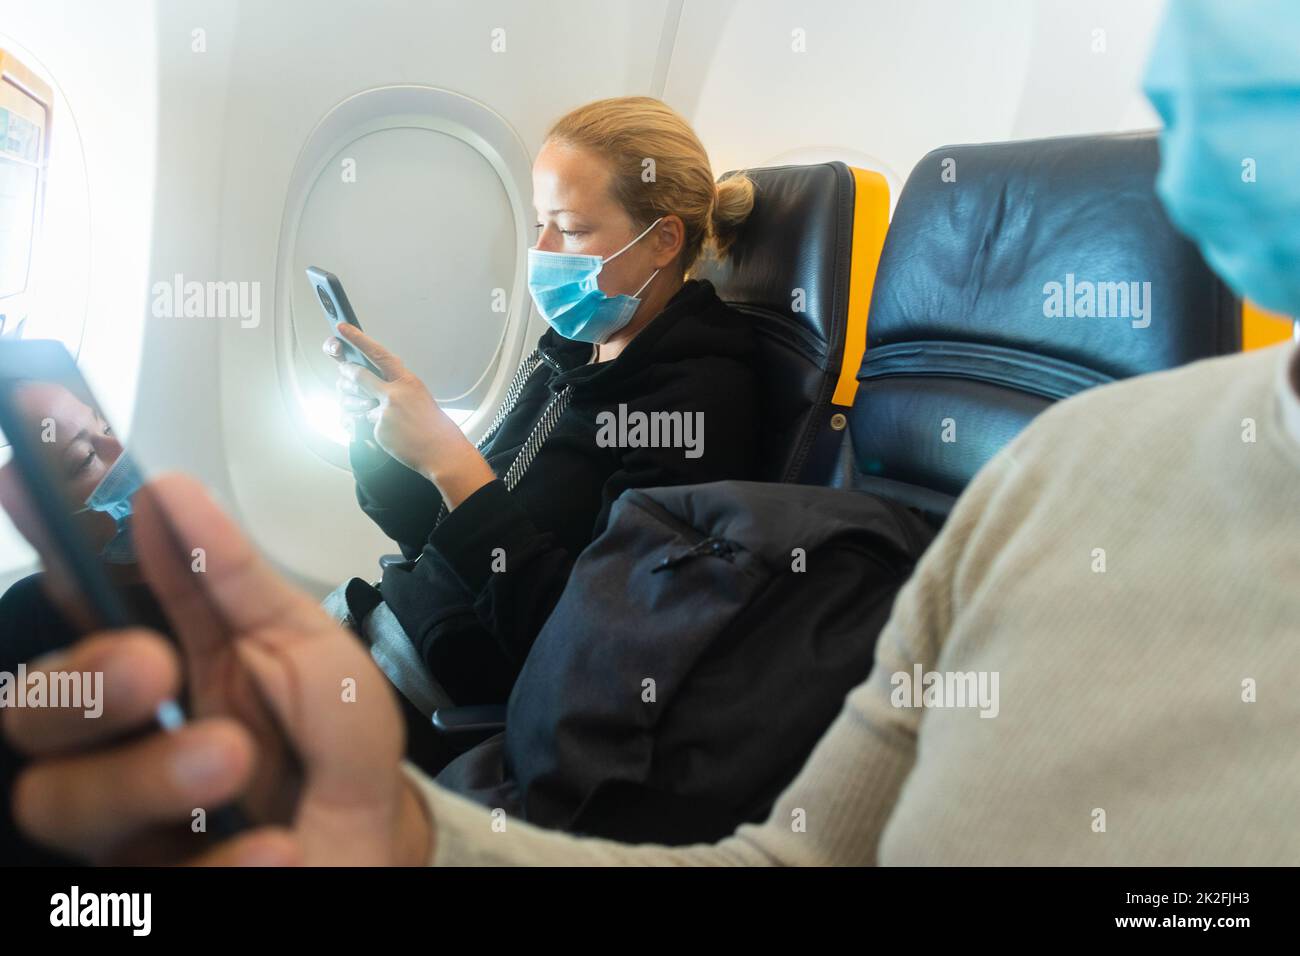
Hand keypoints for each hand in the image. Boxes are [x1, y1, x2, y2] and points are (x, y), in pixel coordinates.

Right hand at [0, 474, 433, 865]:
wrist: (376, 853)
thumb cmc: (337, 757)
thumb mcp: (314, 656)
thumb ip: (242, 583)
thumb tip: (167, 494)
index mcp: (167, 669)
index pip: (88, 604)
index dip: (57, 541)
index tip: (35, 470)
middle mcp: (127, 744)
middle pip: (37, 709)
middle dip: (81, 679)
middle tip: (151, 665)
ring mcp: (128, 826)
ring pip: (62, 800)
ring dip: (147, 774)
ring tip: (233, 757)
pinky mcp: (149, 892)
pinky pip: (143, 888)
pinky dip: (218, 863)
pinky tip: (275, 849)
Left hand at [327, 324, 495, 505]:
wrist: (442, 451)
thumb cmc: (432, 425)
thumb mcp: (418, 396)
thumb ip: (395, 387)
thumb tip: (369, 385)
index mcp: (407, 381)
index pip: (378, 354)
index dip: (358, 339)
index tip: (342, 327)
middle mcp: (395, 392)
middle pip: (358, 374)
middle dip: (345, 372)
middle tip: (342, 371)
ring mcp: (385, 410)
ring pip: (357, 401)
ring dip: (357, 404)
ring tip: (378, 412)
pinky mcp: (379, 428)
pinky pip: (365, 424)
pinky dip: (375, 427)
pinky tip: (392, 434)